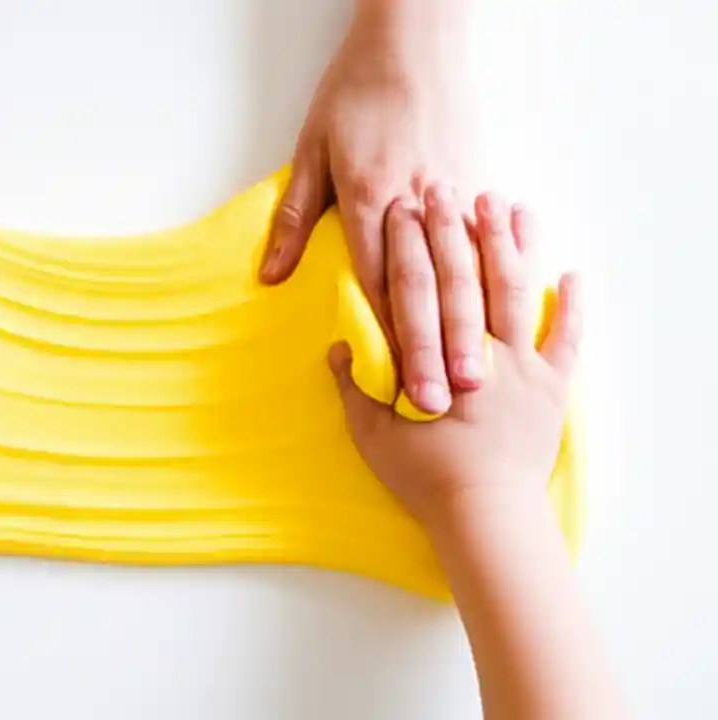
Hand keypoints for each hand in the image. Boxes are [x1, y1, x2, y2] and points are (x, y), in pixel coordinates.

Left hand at [262, 1, 476, 413]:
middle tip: (442, 408)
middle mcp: (414, 204)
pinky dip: (500, 282)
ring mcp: (454, 195)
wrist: (411, 39)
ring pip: (466, 275)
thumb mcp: (311, 152)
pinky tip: (510, 317)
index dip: (386, 344)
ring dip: (472, 332)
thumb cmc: (354, 94)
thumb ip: (295, 219)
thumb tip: (270, 276)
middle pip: (426, 293)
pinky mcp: (480, 179)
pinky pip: (492, 241)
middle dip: (432, 356)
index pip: (378, 287)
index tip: (393, 388)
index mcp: (367, 201)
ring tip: (480, 380)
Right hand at [327, 193, 581, 528]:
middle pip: (466, 273)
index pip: (415, 285)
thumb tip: (341, 347)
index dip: (407, 242)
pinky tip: (570, 272)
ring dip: (510, 244)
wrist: (485, 517)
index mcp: (435, 357)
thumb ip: (355, 387)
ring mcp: (523, 364)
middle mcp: (482, 350)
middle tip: (445, 186)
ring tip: (505, 204)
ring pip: (516, 290)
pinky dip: (570, 304)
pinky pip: (566, 336)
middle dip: (454, 226)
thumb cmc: (425, 480)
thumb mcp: (371, 436)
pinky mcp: (552, 385)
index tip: (402, 204)